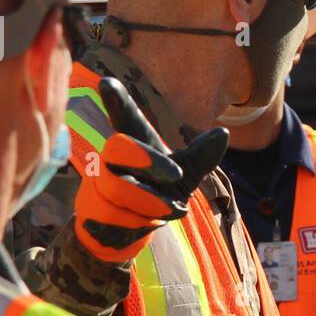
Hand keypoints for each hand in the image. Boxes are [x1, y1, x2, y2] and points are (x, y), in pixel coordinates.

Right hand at [74, 77, 227, 262]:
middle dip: (148, 160)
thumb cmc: (156, 195)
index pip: (124, 117)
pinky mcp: (92, 211)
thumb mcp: (184, 176)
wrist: (126, 233)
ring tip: (173, 209)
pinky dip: (141, 223)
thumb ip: (201, 157)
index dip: (116, 100)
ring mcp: (98, 184)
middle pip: (117, 146)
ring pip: (119, 188)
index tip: (107, 82)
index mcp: (135, 145)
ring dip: (153, 202)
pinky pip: (116, 217)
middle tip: (178, 174)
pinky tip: (150, 224)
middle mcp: (112, 159)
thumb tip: (223, 133)